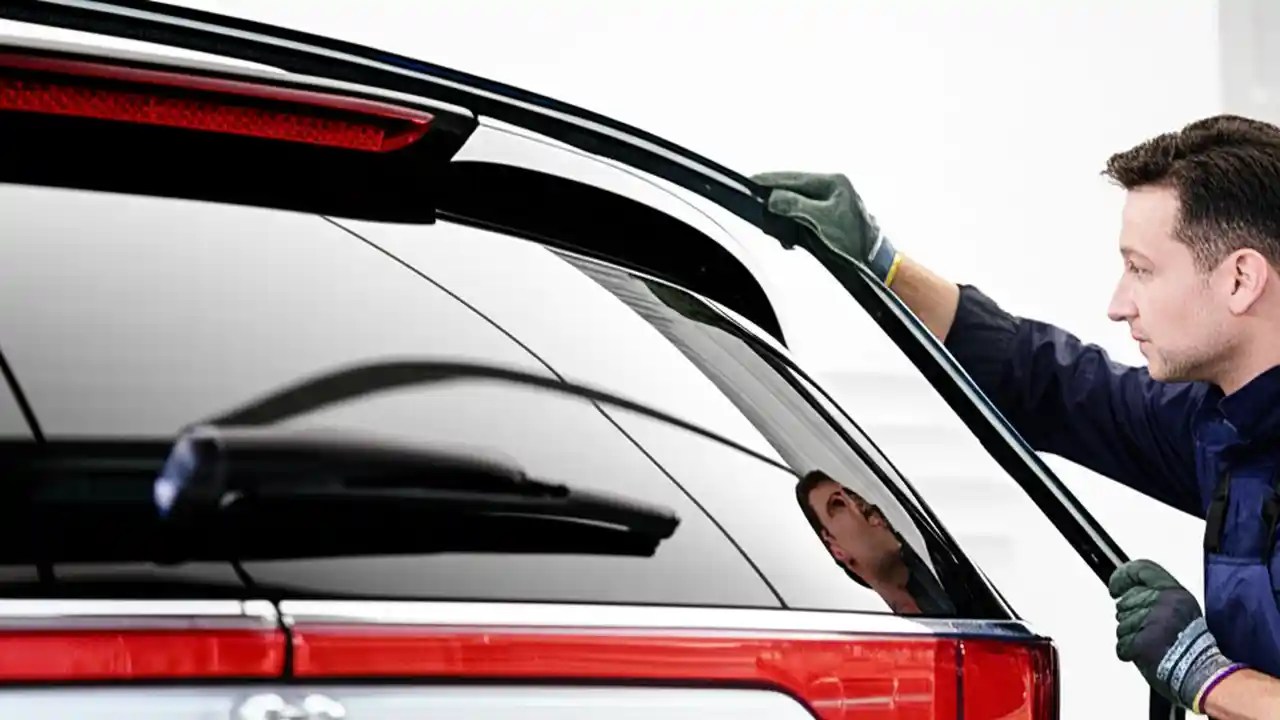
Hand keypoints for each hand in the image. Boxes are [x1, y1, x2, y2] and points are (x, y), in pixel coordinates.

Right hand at [751, 172, 900, 283]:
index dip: (770, 181)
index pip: (793, 178)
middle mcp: (833, 187)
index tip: (751, 182)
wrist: (874, 263)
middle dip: (774, 199)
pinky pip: (804, 214)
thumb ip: (796, 207)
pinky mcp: (830, 216)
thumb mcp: (821, 223)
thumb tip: (772, 198)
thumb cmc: (854, 243)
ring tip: (775, 231)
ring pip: (797, 201)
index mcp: (833, 182)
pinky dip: (793, 224)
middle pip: (793, 187)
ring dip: (784, 215)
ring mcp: (832, 201)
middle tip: (758, 208)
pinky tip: (789, 238)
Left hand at [1109, 559, 1243, 713]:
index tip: (1115, 587)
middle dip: (1130, 618)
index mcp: (1175, 593)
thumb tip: (1130, 593)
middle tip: (1148, 632)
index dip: (1123, 577)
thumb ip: (1159, 597)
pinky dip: (1128, 652)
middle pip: (1126, 601)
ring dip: (1130, 637)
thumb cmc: (1194, 648)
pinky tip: (1145, 654)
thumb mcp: (1183, 610)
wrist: (1203, 674)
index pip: (1141, 570)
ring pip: (1121, 624)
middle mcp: (1164, 603)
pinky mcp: (1142, 642)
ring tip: (1152, 645)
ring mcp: (1152, 621)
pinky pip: (1121, 644)